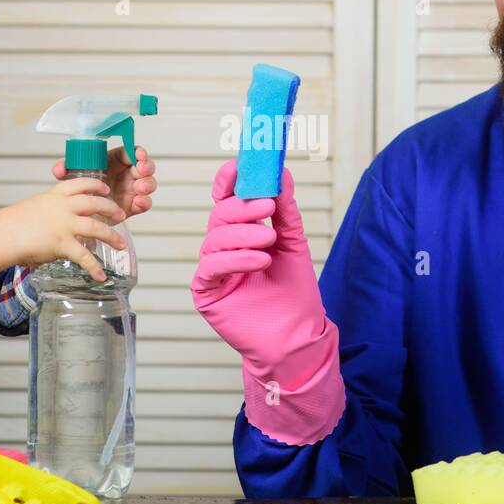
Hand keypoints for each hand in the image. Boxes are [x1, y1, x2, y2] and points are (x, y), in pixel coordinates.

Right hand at [8, 177, 125, 279]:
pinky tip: (100, 276)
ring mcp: (64, 225)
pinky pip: (84, 257)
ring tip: (122, 244)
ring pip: (96, 227)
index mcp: (55, 196)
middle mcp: (63, 207)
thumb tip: (57, 226)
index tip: (106, 189)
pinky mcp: (62, 244)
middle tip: (121, 215)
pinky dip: (94, 268)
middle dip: (111, 209)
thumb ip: (51, 214)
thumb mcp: (35, 209)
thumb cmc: (13, 224)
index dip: (96, 186)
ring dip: (111, 236)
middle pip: (94, 203)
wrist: (2, 235)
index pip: (80, 184)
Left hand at [51, 144, 155, 217]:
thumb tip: (58, 169)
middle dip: (147, 166)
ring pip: (148, 183)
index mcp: (114, 162)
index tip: (138, 154)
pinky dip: (145, 201)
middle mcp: (125, 174)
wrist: (82, 215)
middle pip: (144, 165)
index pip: (130, 152)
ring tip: (140, 188)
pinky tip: (139, 201)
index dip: (137, 151)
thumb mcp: (72, 177)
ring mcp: (131, 190)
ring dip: (148, 183)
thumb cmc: (80, 190)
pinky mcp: (133, 206)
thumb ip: (66, 170)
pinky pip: (145, 203)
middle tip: (142, 169)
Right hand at [191, 160, 344, 444]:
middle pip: (219, 215)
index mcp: (240, 233)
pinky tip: (260, 261)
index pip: (225, 199)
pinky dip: (236, 259)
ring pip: (214, 238)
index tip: (241, 166)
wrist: (297, 336)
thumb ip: (285, 210)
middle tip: (267, 206)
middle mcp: (223, 248)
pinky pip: (211, 267)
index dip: (228, 180)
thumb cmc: (294, 293)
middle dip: (243, 207)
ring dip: (244, 234)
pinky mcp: (207, 292)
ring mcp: (212, 270)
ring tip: (270, 241)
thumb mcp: (293, 243)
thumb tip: (281, 174)